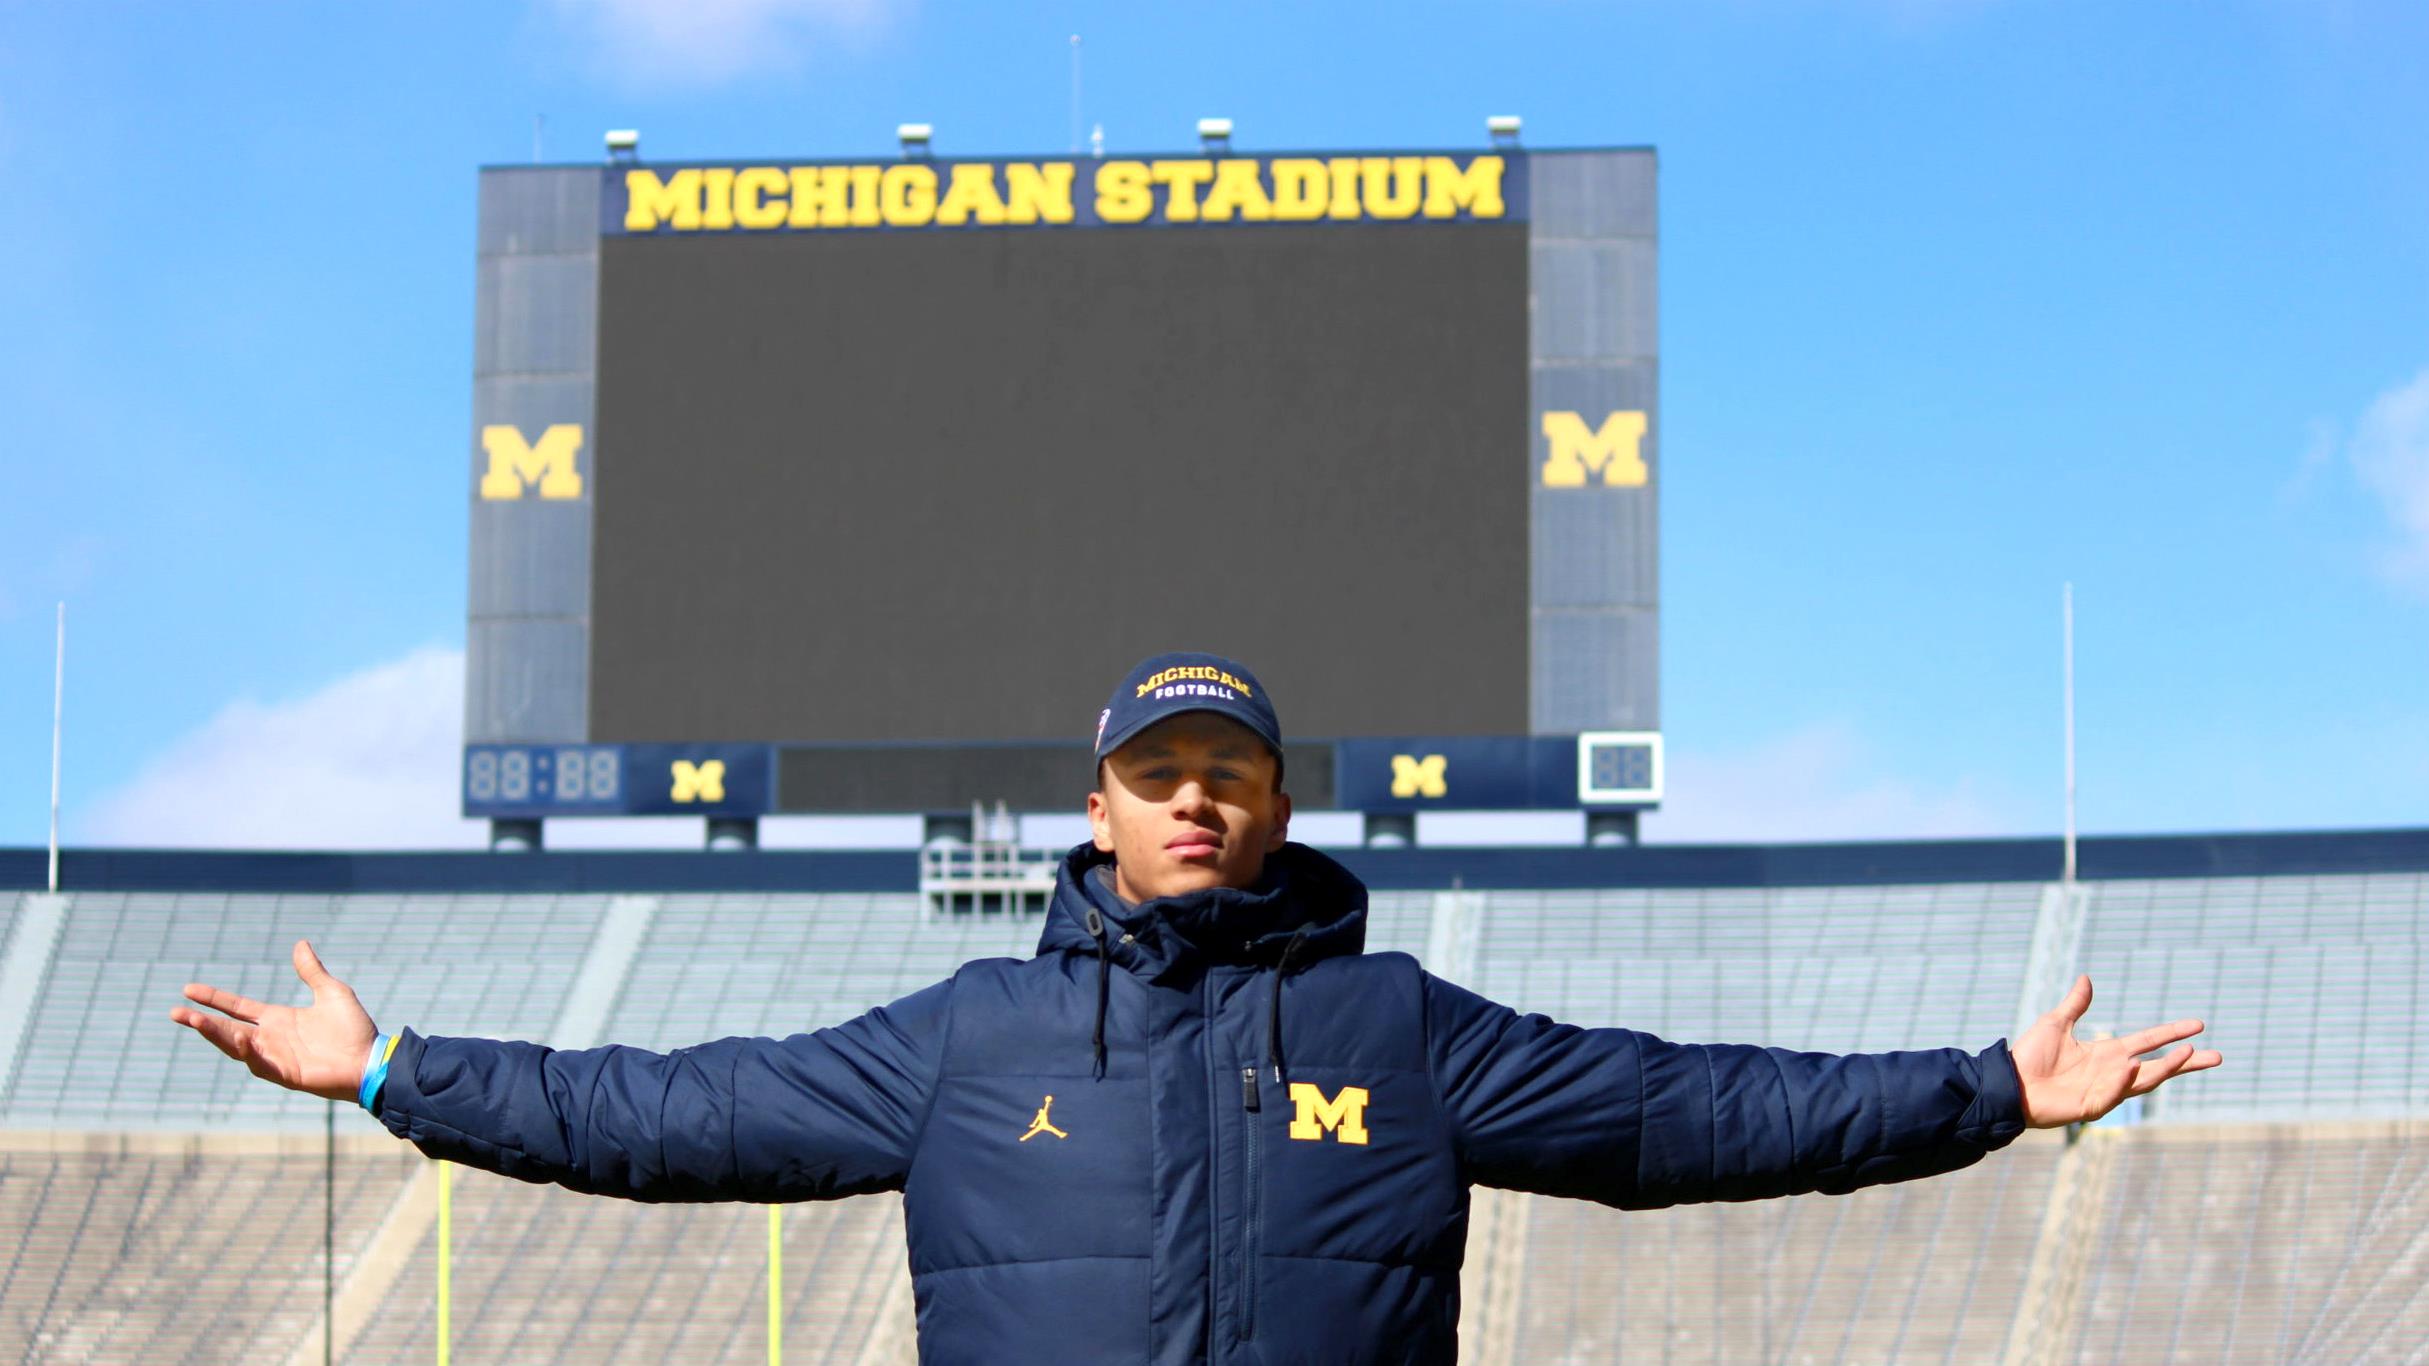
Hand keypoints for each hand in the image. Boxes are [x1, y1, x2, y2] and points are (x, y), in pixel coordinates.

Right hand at [169, 939, 378, 1102]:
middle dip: (201, 1021)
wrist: (371, 1058)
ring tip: (193, 1022)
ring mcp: (276, 1057)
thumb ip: (312, 971)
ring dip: (215, 1035)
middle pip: (228, 1028)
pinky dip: (249, 1053)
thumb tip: (300, 944)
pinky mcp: (287, 1073)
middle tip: (174, 1012)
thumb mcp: (332, 992)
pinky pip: (261, 1065)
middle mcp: (271, 1038)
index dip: (214, 999)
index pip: (237, 1008)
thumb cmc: (354, 1029)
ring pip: (237, 1046)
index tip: (188, 989)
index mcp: (278, 1019)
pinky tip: (241, 1038)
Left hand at [2011, 974, 2221, 1127]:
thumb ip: (2075, 1005)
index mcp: (2107, 1053)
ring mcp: (2104, 1090)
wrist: (2008, 1082)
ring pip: (2144, 1081)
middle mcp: (2112, 1072)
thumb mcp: (2055, 1023)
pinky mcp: (2090, 1106)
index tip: (2198, 1025)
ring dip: (2166, 1068)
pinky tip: (2131, 1066)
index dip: (2171, 1033)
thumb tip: (2086, 979)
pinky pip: (2112, 1094)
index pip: (2148, 1041)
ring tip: (2189, 1054)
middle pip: (2158, 1067)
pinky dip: (2122, 1081)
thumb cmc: (2030, 1056)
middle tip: (2217, 1056)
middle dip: (2186, 1062)